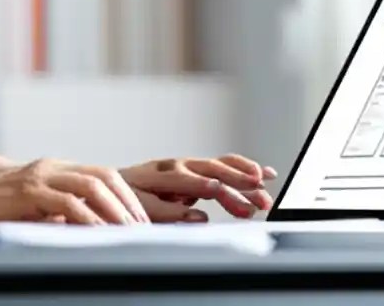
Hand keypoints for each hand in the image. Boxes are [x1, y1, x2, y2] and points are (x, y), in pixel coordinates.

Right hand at [0, 158, 150, 227]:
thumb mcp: (31, 210)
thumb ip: (58, 212)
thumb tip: (90, 229)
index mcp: (52, 168)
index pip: (101, 174)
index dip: (125, 197)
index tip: (138, 221)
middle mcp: (48, 167)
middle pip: (103, 176)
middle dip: (128, 203)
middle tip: (141, 229)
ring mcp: (38, 176)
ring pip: (92, 186)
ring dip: (115, 211)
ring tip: (127, 233)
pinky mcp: (27, 192)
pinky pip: (68, 203)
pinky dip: (88, 219)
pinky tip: (98, 235)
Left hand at [119, 154, 277, 221]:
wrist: (117, 182)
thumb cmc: (126, 196)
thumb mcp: (140, 206)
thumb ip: (167, 212)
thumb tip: (199, 218)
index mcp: (160, 173)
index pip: (186, 179)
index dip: (203, 185)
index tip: (220, 190)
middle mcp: (178, 165)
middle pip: (211, 170)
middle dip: (235, 182)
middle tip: (257, 198)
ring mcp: (189, 166)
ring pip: (222, 166)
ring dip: (245, 178)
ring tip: (265, 195)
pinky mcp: (198, 171)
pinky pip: (224, 167)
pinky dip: (245, 170)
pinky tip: (266, 175)